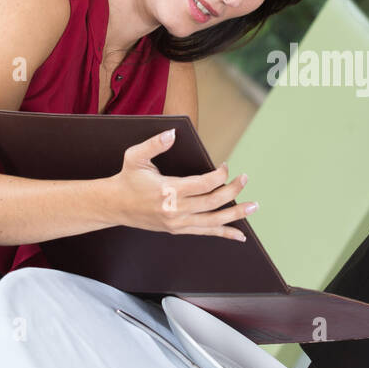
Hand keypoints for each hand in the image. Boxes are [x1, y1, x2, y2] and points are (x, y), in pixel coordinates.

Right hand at [110, 129, 254, 240]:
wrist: (114, 206)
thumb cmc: (127, 179)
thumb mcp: (135, 157)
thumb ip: (155, 144)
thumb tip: (173, 132)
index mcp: (168, 190)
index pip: (204, 184)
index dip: (220, 175)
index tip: (225, 166)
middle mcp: (175, 210)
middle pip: (213, 202)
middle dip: (233, 190)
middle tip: (244, 179)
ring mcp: (177, 223)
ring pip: (214, 220)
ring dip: (236, 214)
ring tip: (254, 206)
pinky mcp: (178, 230)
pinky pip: (205, 232)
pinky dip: (224, 234)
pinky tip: (240, 235)